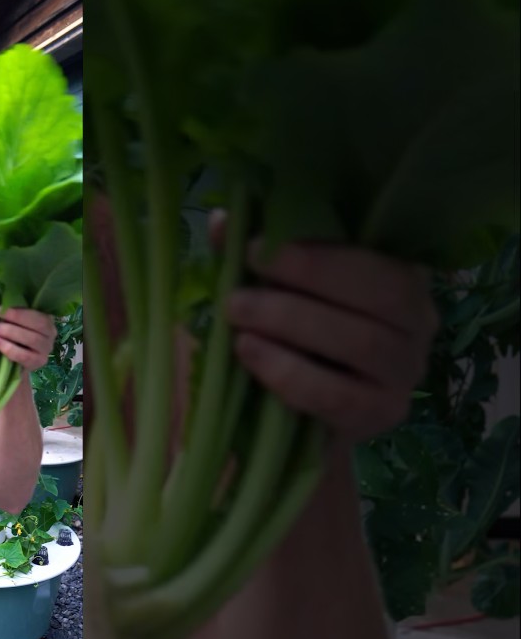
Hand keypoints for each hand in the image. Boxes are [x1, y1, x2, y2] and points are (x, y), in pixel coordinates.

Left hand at [0, 303, 57, 372]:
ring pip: (32, 339)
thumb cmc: (11, 337)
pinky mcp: (39, 362)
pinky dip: (10, 349)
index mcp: (45, 317)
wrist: (13, 363)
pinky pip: (25, 356)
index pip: (37, 311)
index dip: (19, 311)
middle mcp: (51, 332)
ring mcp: (47, 348)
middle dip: (15, 320)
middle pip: (39, 324)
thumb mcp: (6, 321)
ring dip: (11, 333)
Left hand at [215, 218, 438, 443]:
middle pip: (382, 293)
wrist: (301, 416)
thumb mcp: (274, 289)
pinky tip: (251, 356)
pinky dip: (290, 374)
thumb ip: (255, 256)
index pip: (378, 252)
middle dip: (306, 281)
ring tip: (237, 318)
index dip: (317, 252)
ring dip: (292, 324)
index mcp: (400, 273)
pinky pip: (340, 395)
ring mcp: (406, 370)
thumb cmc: (293, 336)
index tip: (253, 248)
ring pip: (362, 342)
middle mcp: (417, 319)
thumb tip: (221, 222)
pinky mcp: (382, 413)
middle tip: (239, 288)